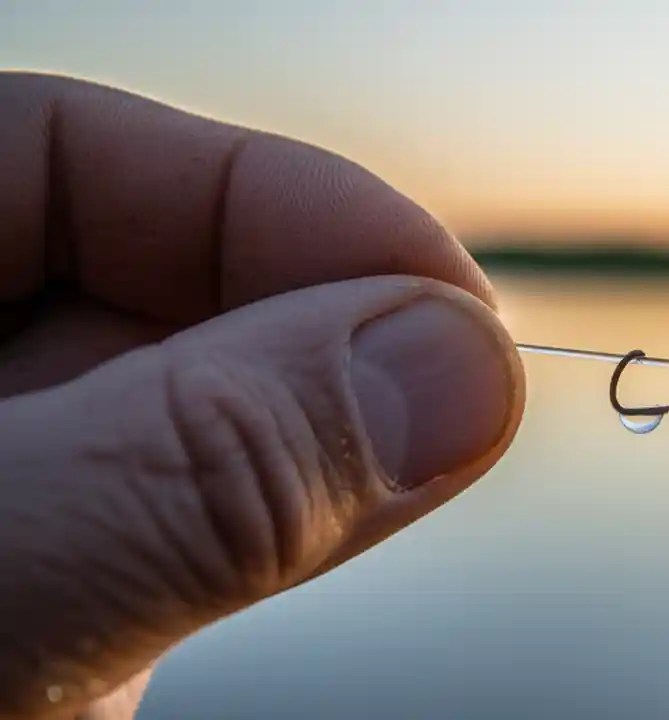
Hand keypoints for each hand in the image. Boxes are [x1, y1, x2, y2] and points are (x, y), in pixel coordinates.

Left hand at [0, 73, 523, 717]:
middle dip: (312, 327)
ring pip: (179, 409)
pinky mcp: (36, 599)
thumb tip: (444, 369)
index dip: (276, 200)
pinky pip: (174, 514)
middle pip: (142, 279)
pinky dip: (268, 526)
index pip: (65, 154)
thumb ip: (202, 467)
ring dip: (309, 437)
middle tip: (460, 397)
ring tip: (409, 466)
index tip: (445, 303)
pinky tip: (327, 531)